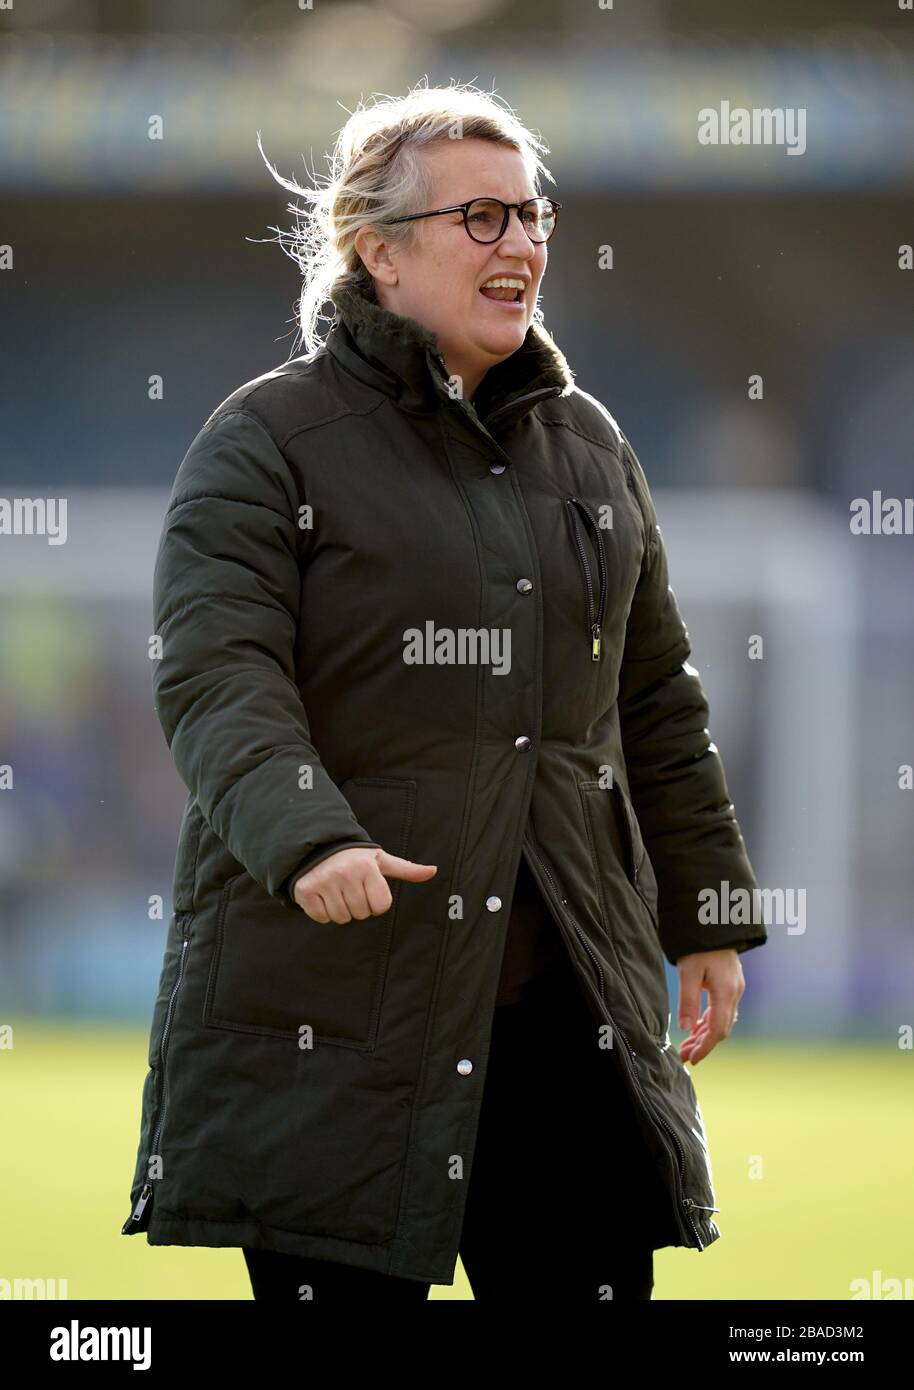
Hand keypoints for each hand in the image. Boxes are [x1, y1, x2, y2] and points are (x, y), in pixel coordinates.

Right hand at [291, 846, 436, 922]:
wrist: (319, 848)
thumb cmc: (355, 859)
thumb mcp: (381, 861)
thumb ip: (407, 869)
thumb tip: (433, 871)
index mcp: (367, 867)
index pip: (381, 906)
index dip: (376, 903)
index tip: (368, 890)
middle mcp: (345, 873)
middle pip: (361, 914)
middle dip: (358, 906)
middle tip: (350, 889)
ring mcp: (323, 882)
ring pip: (342, 918)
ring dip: (341, 910)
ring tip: (337, 892)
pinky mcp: (305, 890)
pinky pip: (321, 918)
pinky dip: (322, 912)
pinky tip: (323, 896)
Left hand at [676, 948, 744, 1065]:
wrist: (713, 922)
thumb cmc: (699, 945)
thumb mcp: (689, 972)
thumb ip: (688, 1001)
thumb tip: (686, 1028)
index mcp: (726, 991)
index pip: (718, 1029)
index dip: (705, 1046)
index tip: (692, 1058)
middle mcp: (735, 992)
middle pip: (721, 1028)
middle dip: (703, 1044)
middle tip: (685, 1055)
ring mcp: (735, 988)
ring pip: (722, 1020)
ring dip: (705, 1034)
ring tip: (687, 1045)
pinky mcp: (730, 984)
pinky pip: (722, 1009)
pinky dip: (709, 1021)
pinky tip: (697, 1027)